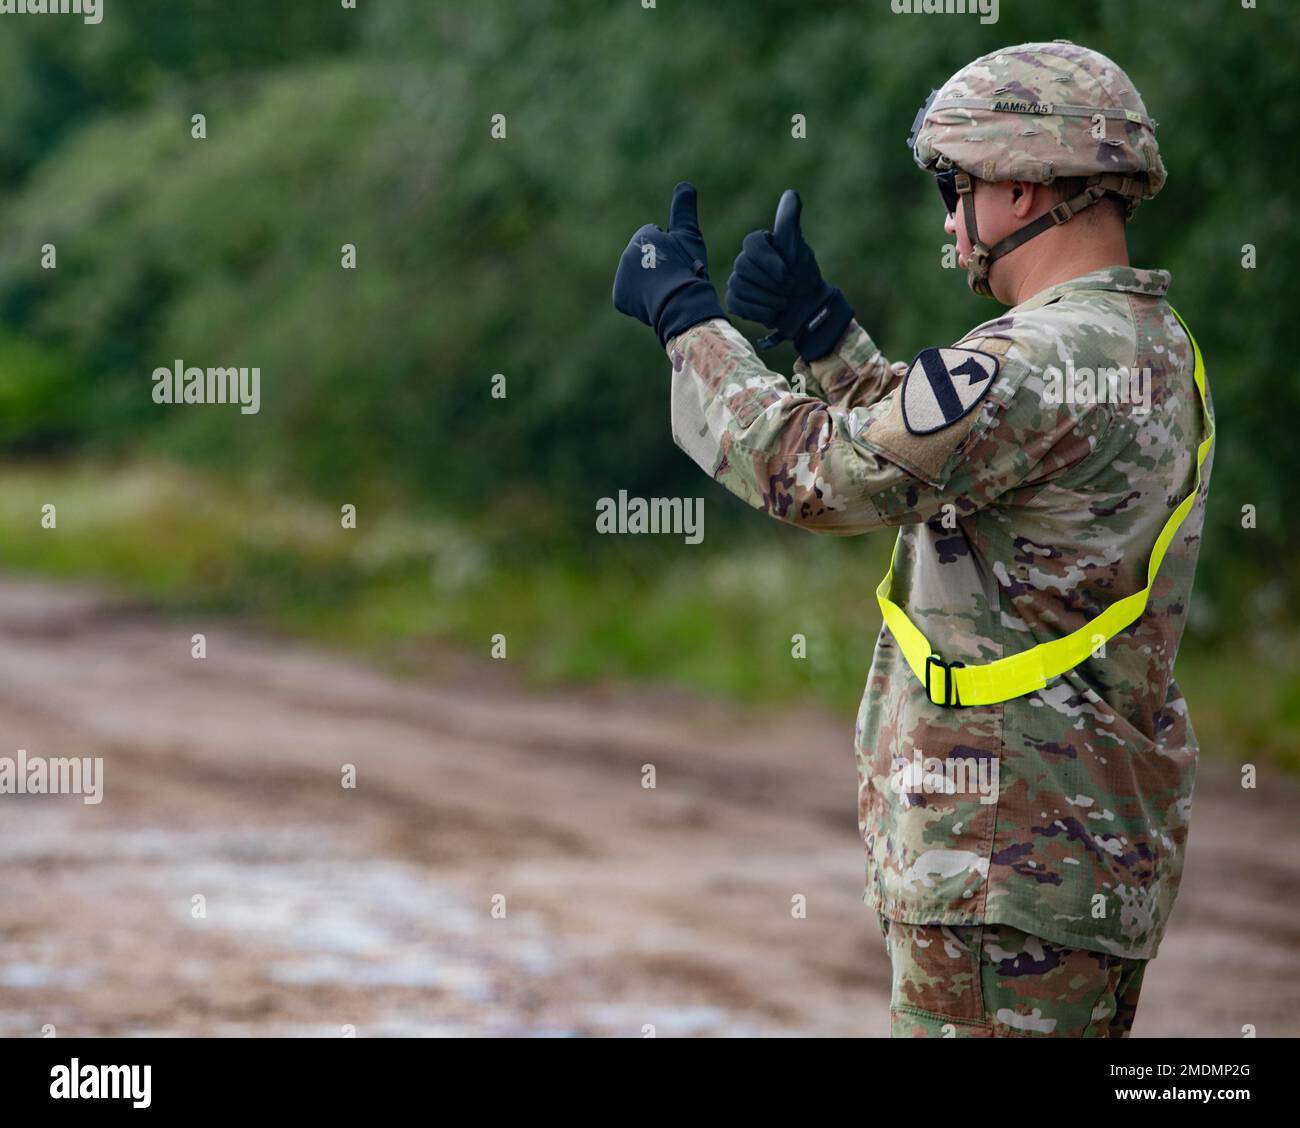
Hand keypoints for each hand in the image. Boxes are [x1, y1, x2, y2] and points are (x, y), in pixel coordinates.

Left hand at [613, 182, 725, 347]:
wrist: (680, 303)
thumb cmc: (687, 268)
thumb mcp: (689, 235)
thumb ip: (684, 209)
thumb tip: (684, 184)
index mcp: (642, 236)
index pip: (658, 244)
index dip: (672, 254)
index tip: (678, 264)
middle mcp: (626, 253)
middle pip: (647, 261)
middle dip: (658, 268)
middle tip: (673, 279)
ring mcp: (621, 277)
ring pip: (640, 279)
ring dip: (651, 284)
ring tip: (665, 291)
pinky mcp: (619, 297)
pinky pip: (632, 298)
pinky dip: (642, 302)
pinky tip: (654, 302)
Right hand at [724, 189, 852, 360]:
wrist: (805, 308)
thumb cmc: (803, 275)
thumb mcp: (798, 247)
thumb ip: (789, 221)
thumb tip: (790, 193)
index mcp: (759, 243)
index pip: (751, 244)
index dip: (769, 261)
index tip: (787, 273)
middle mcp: (745, 259)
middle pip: (743, 268)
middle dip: (771, 283)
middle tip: (788, 289)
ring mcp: (737, 280)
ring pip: (739, 286)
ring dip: (767, 298)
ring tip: (781, 301)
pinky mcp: (735, 300)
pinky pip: (736, 304)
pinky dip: (758, 311)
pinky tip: (771, 311)